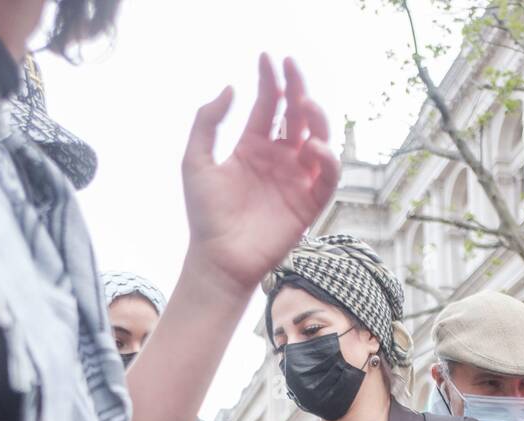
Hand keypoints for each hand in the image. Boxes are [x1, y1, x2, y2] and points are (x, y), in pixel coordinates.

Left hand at [181, 54, 338, 294]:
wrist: (217, 258)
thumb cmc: (205, 215)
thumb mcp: (195, 161)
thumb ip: (207, 122)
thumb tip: (231, 87)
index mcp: (253, 146)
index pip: (269, 105)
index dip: (271, 80)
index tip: (268, 58)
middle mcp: (278, 159)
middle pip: (297, 116)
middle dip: (299, 88)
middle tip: (292, 69)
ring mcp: (295, 180)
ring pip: (319, 139)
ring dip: (317, 118)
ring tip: (303, 106)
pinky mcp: (308, 205)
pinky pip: (328, 177)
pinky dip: (327, 160)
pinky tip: (311, 148)